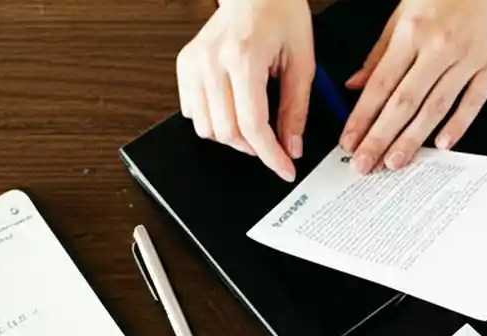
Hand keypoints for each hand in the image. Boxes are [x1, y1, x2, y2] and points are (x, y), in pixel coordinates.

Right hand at [177, 0, 314, 180]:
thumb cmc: (281, 15)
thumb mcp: (302, 63)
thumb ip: (296, 109)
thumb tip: (292, 147)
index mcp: (244, 57)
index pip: (253, 125)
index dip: (271, 155)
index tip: (285, 169)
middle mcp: (212, 61)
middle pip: (227, 132)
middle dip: (255, 148)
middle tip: (274, 145)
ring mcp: (194, 63)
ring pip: (206, 128)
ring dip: (233, 137)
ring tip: (254, 125)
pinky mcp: (184, 64)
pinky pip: (191, 112)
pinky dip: (213, 121)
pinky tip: (232, 110)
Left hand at [340, 0, 486, 172]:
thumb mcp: (403, 13)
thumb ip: (379, 52)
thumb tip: (356, 86)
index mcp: (412, 33)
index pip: (381, 84)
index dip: (362, 117)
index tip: (349, 141)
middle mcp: (439, 47)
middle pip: (404, 102)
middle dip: (381, 137)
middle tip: (365, 164)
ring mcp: (467, 59)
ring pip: (435, 107)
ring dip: (413, 139)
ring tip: (395, 162)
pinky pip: (473, 101)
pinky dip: (458, 125)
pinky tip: (441, 144)